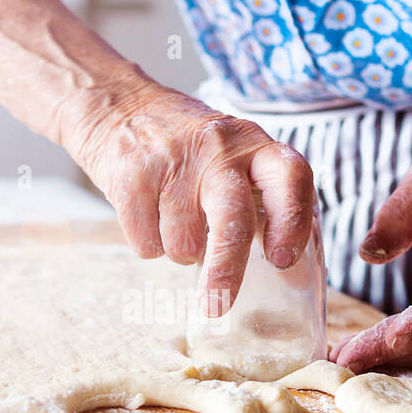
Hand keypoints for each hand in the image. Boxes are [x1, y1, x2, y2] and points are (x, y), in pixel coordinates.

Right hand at [64, 81, 315, 315]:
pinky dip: (148, 243)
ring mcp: (173, 160)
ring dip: (180, 249)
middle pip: (233, 220)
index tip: (281, 259)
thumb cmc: (188, 151)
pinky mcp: (132, 175)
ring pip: (184, 244)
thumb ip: (258, 200)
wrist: (119, 108)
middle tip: (217, 304)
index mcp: (254, 145)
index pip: (290, 179)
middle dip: (226, 270)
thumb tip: (281, 269)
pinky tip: (148, 214)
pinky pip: (146, 243)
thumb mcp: (233, 158)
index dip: (292, 223)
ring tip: (174, 219)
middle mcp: (219, 148)